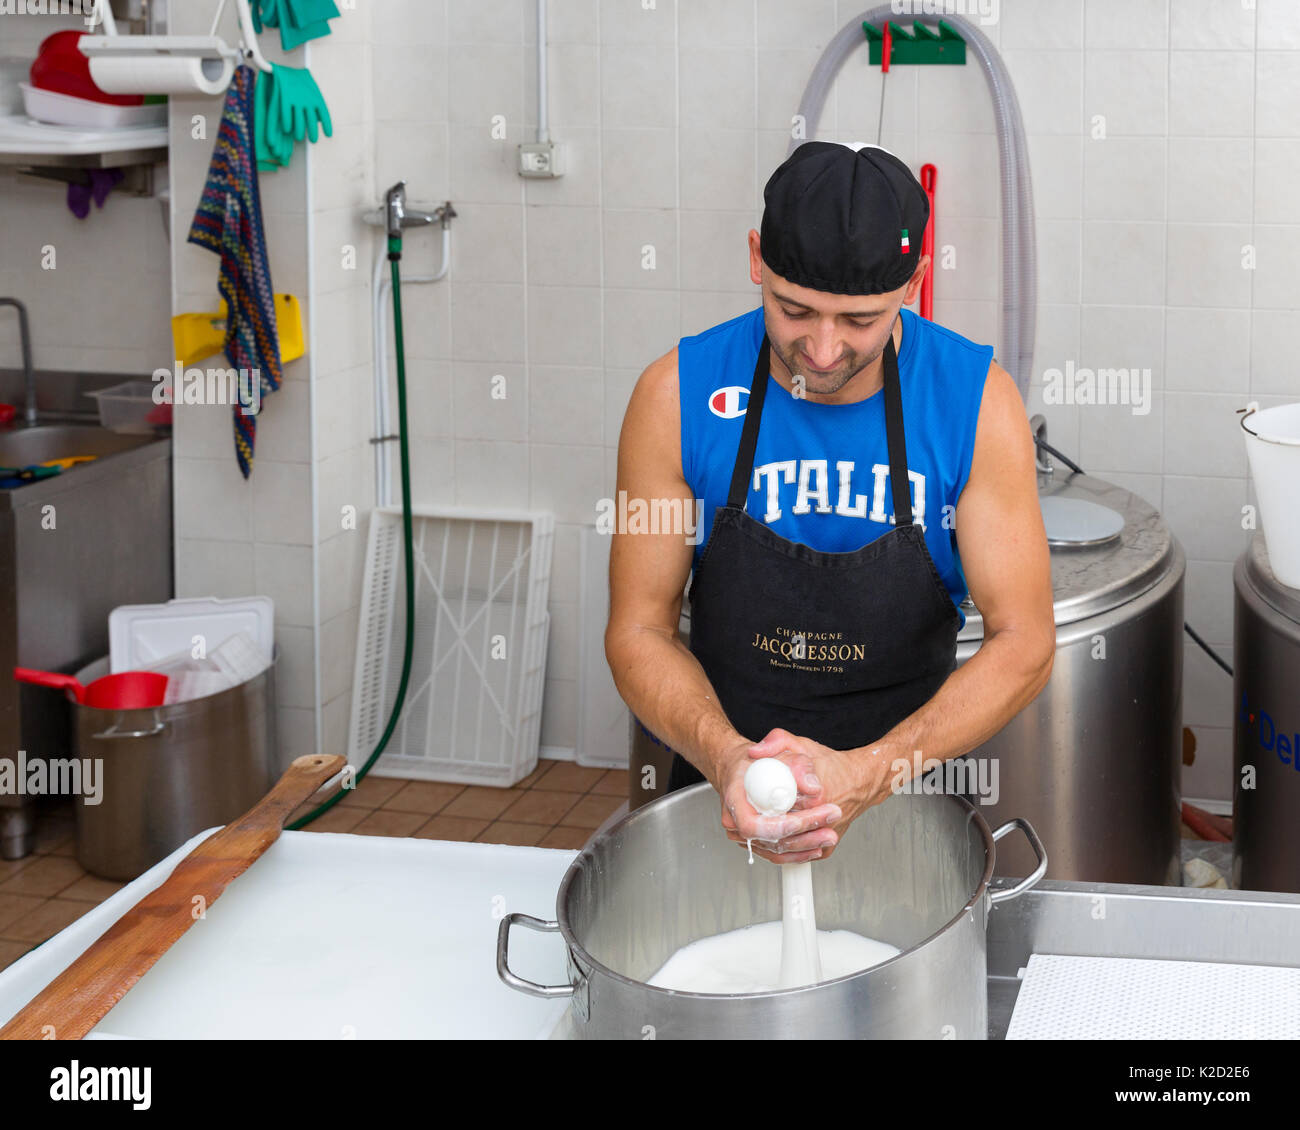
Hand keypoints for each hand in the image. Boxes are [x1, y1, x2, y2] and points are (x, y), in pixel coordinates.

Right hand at [712, 737, 840, 864]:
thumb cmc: (756, 761)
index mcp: (734, 796)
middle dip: (803, 834)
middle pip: (769, 839)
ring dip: (806, 846)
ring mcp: (743, 835)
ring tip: (829, 836)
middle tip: (829, 820)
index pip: (752, 824)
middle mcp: (734, 821)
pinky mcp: (755, 842)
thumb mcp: (778, 749)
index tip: (801, 822)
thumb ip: (796, 762)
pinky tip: (817, 847)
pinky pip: (776, 853)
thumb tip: (813, 786)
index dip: (778, 827)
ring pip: (775, 850)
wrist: (742, 770)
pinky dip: (798, 852)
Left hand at [732, 729, 900, 861]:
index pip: (776, 812)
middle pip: (780, 833)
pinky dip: (785, 848)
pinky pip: (800, 853)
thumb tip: (755, 752)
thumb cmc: (832, 764)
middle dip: (761, 828)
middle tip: (750, 817)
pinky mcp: (826, 847)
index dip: (758, 811)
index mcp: (815, 798)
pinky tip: (774, 837)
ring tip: (758, 828)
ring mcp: (825, 837)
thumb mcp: (802, 745)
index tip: (751, 805)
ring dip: (769, 842)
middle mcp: (823, 822)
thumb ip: (777, 741)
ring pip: (788, 849)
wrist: (860, 781)